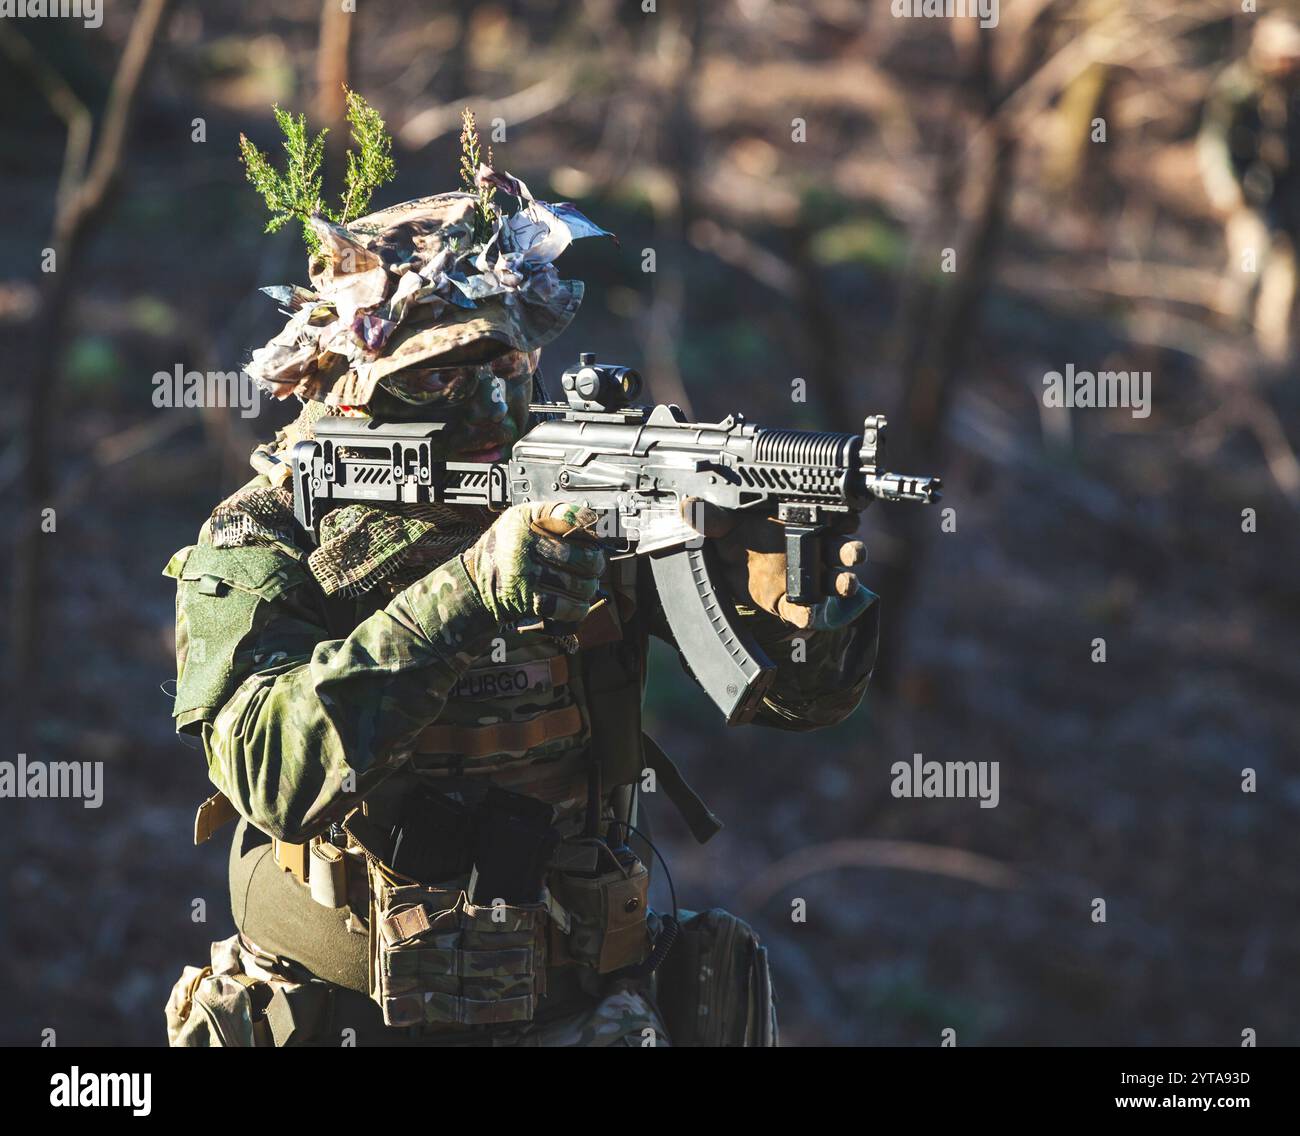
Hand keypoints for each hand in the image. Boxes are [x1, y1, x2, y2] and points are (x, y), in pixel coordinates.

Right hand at [462, 502, 605, 625]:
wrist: (474, 580)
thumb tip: (588, 519)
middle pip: (581, 557)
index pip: (571, 521)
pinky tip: (577, 602)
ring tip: (587, 583)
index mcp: (527, 523)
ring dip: (589, 586)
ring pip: (578, 584)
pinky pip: (565, 607)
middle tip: (595, 564)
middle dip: (595, 563)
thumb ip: (554, 512)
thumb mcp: (522, 516)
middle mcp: (526, 548)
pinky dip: (578, 607)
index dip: (590, 531)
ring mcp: (526, 576)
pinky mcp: (527, 602)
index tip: (595, 538)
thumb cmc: (505, 546)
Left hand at [682, 499, 871, 631]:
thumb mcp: (722, 523)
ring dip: (843, 583)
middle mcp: (809, 549)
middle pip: (841, 549)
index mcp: (799, 524)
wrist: (725, 567)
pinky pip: (807, 611)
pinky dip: (811, 615)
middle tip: (853, 552)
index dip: (845, 518)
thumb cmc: (732, 536)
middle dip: (851, 551)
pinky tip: (811, 615)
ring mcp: (803, 578)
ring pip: (833, 580)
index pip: (832, 518)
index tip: (849, 519)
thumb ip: (711, 517)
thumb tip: (689, 506)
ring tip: (845, 584)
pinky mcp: (790, 603)